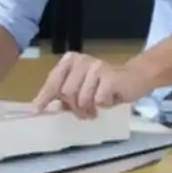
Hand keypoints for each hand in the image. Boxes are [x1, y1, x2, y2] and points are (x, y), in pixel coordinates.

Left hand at [31, 53, 153, 118]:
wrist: (135, 78)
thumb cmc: (104, 86)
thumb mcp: (81, 88)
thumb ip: (64, 94)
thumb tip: (43, 108)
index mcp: (70, 61)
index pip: (53, 80)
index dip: (44, 97)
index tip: (36, 110)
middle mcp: (81, 60)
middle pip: (66, 93)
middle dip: (74, 107)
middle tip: (85, 111)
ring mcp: (95, 67)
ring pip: (81, 99)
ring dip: (89, 109)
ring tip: (97, 108)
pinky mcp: (109, 77)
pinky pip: (97, 101)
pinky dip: (103, 105)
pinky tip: (109, 99)